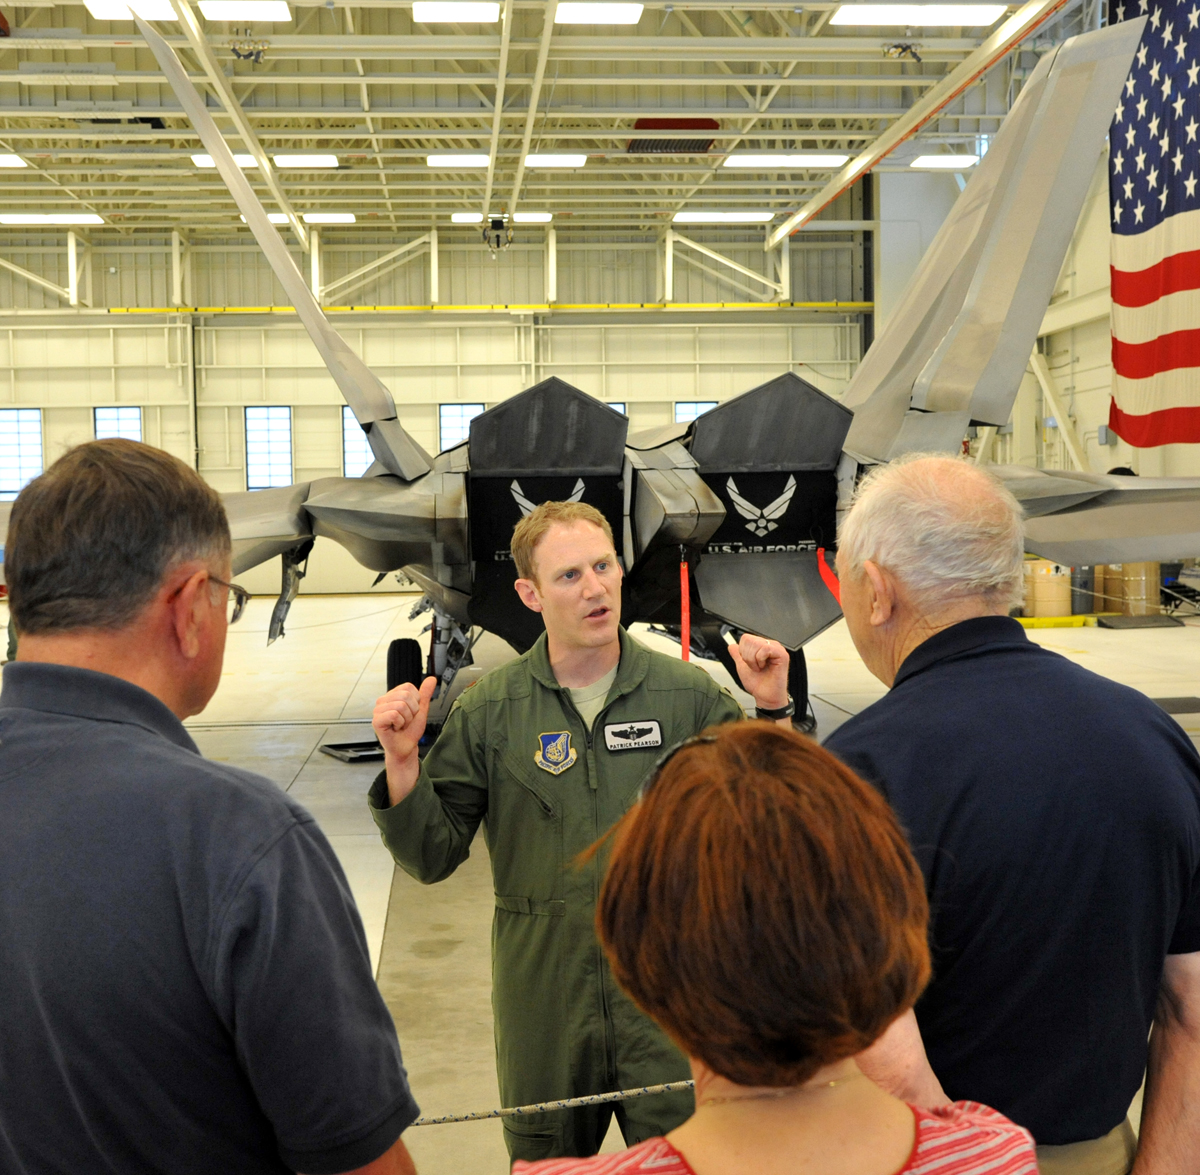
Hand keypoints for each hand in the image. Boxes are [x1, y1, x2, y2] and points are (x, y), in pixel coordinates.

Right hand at [373, 677, 435, 805]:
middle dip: (412, 711)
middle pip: (405, 695)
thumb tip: (432, 678)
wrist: (406, 747)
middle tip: (406, 721)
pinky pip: (394, 714)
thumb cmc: (410, 730)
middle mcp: (383, 700)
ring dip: (406, 719)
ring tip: (401, 725)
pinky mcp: (376, 720)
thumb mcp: (421, 709)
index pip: (408, 687)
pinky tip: (395, 728)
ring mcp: (378, 710)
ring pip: (400, 705)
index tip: (411, 712)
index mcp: (392, 695)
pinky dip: (400, 723)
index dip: (416, 701)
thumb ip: (425, 694)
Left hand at [729, 633, 789, 711]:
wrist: (765, 696)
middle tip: (755, 667)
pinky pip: (764, 649)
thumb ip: (737, 655)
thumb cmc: (758, 684)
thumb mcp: (742, 667)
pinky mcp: (782, 654)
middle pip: (749, 639)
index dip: (743, 652)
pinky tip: (764, 667)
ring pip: (756, 643)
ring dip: (753, 660)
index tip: (749, 664)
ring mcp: (777, 648)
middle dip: (747, 657)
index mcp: (762, 646)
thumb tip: (731, 646)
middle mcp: (770, 645)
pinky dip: (760, 660)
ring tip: (759, 668)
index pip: (746, 638)